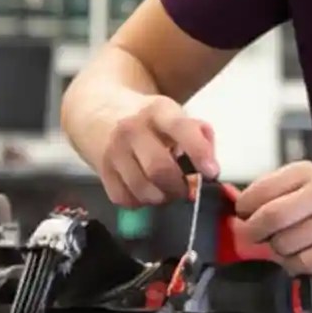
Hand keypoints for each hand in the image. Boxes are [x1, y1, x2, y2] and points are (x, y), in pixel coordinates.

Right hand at [99, 95, 218, 206]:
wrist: (99, 112)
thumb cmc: (148, 118)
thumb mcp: (174, 113)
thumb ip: (198, 134)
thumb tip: (209, 164)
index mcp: (158, 111)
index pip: (181, 129)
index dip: (199, 152)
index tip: (212, 172)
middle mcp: (132, 130)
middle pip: (160, 168)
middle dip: (180, 186)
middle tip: (189, 188)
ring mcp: (114, 152)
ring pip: (143, 190)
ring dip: (162, 197)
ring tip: (168, 189)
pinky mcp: (102, 172)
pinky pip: (125, 199)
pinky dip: (141, 202)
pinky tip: (147, 190)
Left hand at [234, 161, 311, 283]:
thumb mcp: (297, 197)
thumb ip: (265, 201)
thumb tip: (230, 215)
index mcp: (306, 172)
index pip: (258, 191)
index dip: (243, 211)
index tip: (245, 219)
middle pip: (271, 216)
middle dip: (256, 234)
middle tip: (259, 239)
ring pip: (285, 244)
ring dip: (281, 253)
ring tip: (294, 247)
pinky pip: (303, 263)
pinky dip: (297, 267)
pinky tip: (309, 258)